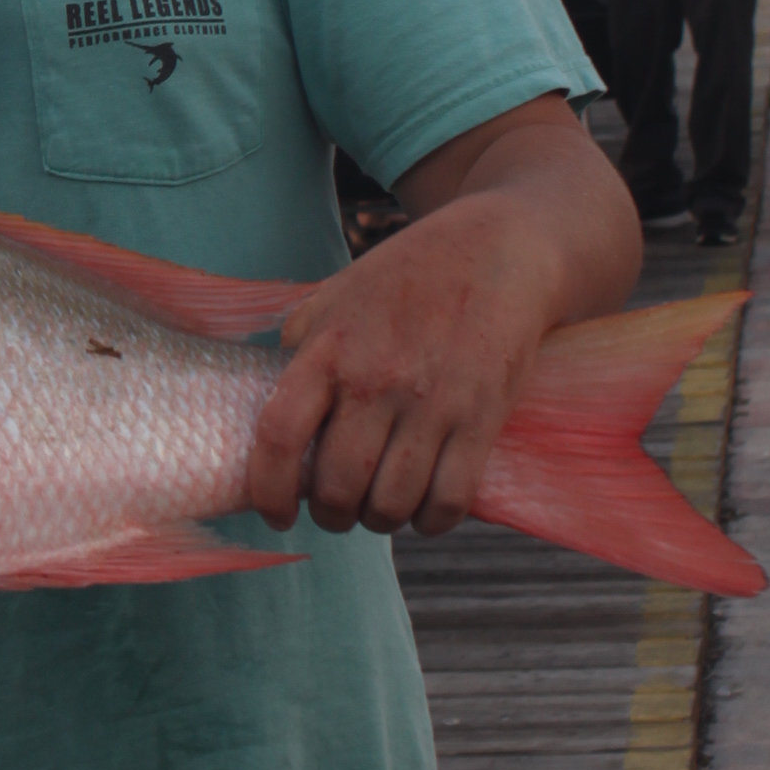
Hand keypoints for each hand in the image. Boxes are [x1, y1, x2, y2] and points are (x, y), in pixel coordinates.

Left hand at [248, 97, 639, 542]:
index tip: (276, 513)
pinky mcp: (482, 417)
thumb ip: (301, 345)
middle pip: (338, 485)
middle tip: (338, 509)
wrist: (501, 249)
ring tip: (380, 508)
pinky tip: (425, 507)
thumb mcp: (337, 294)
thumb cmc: (410, 276)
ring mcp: (431, 401)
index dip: (268, 490)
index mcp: (328, 348)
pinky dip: (432, 519)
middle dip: (332, 514)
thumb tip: (272, 401)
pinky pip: (449, 500)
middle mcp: (375, 379)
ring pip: (392, 503)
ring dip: (380, 521)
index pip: (279, 437)